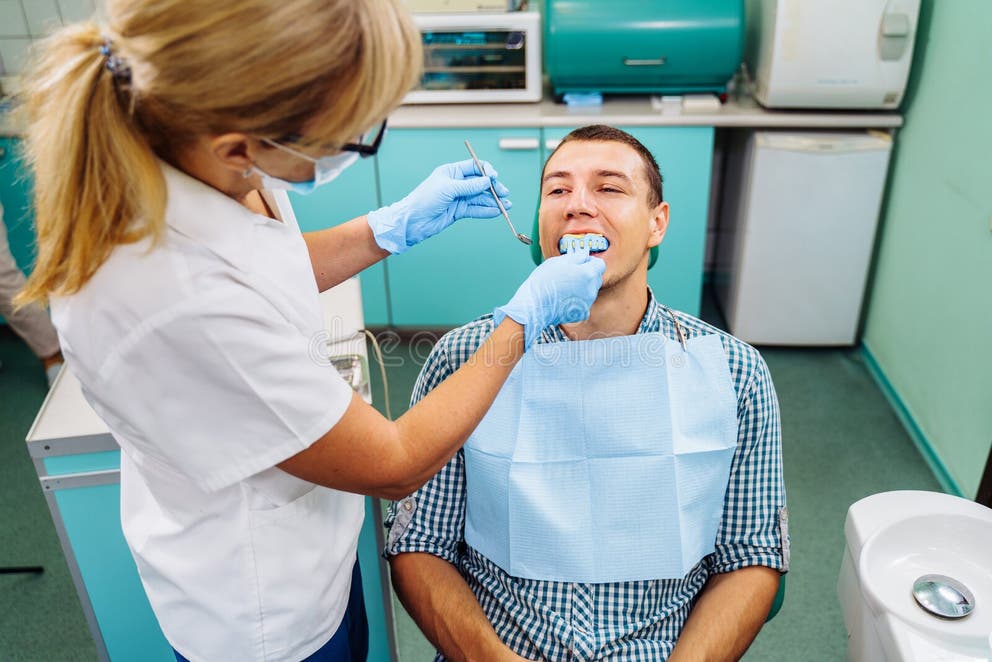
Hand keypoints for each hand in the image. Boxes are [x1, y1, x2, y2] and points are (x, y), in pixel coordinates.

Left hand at [367, 159, 510, 253]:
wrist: (413, 221)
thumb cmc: (425, 199)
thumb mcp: (448, 189)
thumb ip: (469, 186)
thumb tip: (487, 181)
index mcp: (452, 171)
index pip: (474, 167)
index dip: (486, 171)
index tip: (494, 177)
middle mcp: (457, 183)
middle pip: (480, 183)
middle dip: (493, 188)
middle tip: (504, 194)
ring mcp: (458, 198)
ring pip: (480, 198)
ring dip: (494, 201)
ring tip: (507, 206)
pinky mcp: (459, 211)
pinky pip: (476, 210)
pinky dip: (487, 211)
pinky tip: (497, 212)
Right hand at [494, 246, 604, 348]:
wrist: (534, 305)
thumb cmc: (544, 281)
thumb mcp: (559, 262)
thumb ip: (576, 257)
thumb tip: (585, 255)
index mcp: (588, 273)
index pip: (600, 264)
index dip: (590, 261)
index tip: (581, 262)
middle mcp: (591, 289)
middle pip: (596, 278)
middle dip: (588, 274)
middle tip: (571, 273)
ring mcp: (587, 303)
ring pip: (590, 290)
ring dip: (583, 287)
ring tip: (565, 286)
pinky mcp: (581, 313)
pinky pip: (584, 303)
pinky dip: (578, 300)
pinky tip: (565, 298)